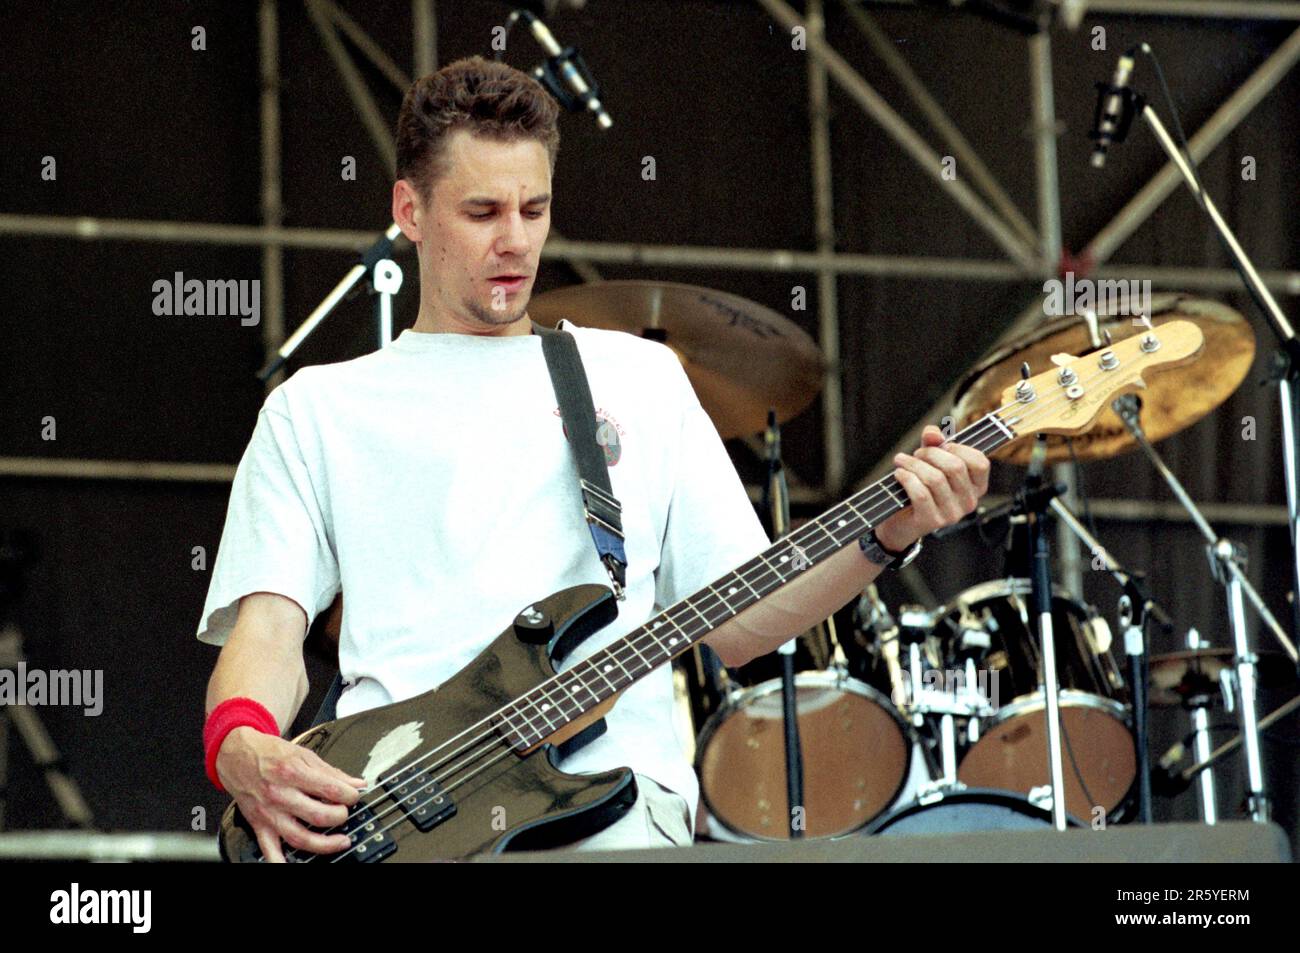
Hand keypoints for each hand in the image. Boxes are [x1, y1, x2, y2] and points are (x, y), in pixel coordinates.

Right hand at [217, 727, 366, 862]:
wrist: (235, 754)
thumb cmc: (269, 753)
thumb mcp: (303, 754)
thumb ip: (331, 772)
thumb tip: (356, 783)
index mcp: (293, 772)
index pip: (330, 789)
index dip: (349, 794)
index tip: (354, 795)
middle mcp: (280, 794)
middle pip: (317, 815)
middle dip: (339, 816)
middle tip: (345, 814)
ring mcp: (269, 813)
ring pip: (298, 837)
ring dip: (323, 844)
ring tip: (340, 842)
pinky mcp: (259, 824)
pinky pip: (269, 850)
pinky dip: (280, 862)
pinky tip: (292, 865)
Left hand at [875, 425, 990, 551]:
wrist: (902, 521)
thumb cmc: (921, 486)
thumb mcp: (930, 461)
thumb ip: (934, 443)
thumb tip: (932, 432)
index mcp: (977, 487)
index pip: (980, 462)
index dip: (959, 448)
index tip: (941, 445)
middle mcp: (969, 502)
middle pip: (955, 467)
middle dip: (930, 453)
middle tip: (916, 454)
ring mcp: (952, 514)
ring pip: (935, 479)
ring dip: (914, 464)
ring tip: (902, 461)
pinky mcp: (933, 521)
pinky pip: (921, 493)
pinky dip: (906, 478)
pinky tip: (899, 474)